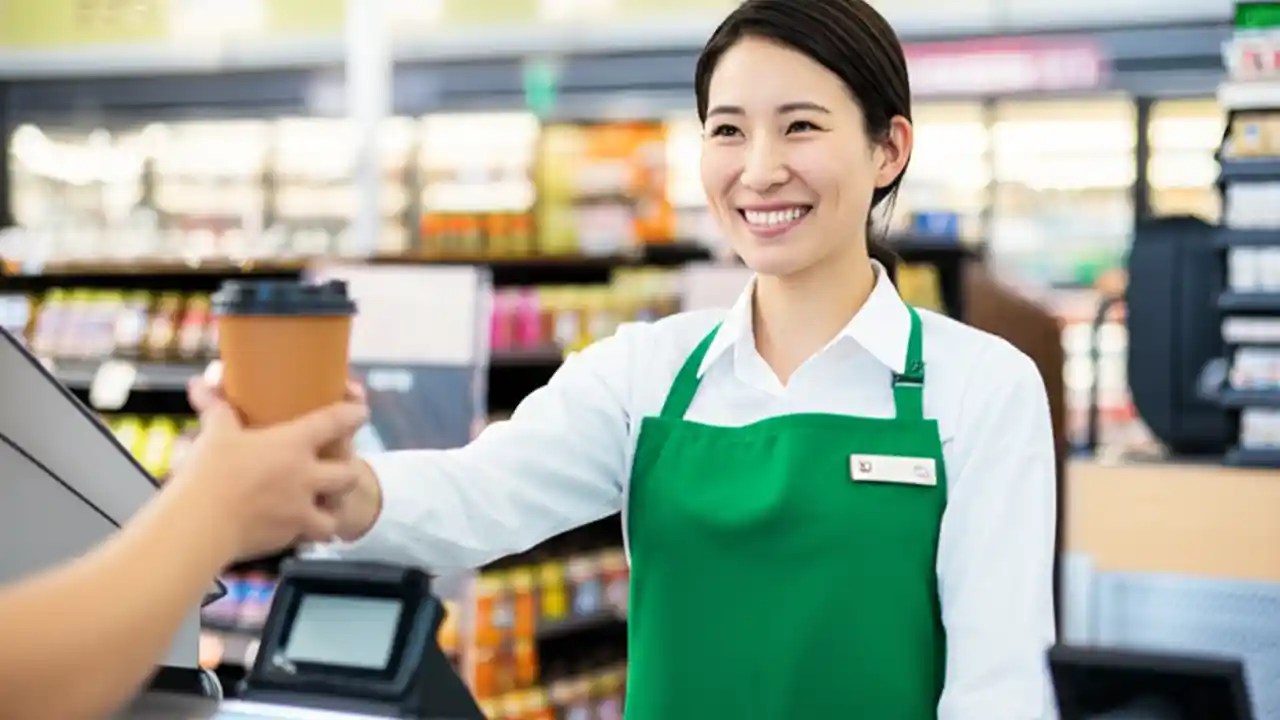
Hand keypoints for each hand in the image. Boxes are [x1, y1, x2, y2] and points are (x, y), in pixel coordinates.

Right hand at [187, 363, 381, 544]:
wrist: (202, 526)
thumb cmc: (211, 473)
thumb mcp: (215, 434)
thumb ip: (215, 408)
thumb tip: (199, 384)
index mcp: (293, 445)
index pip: (335, 423)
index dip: (353, 415)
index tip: (361, 412)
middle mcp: (306, 478)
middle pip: (348, 475)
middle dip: (350, 471)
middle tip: (343, 469)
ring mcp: (300, 511)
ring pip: (334, 516)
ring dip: (331, 513)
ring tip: (323, 509)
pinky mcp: (288, 539)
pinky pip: (307, 539)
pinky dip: (304, 535)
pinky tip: (295, 531)